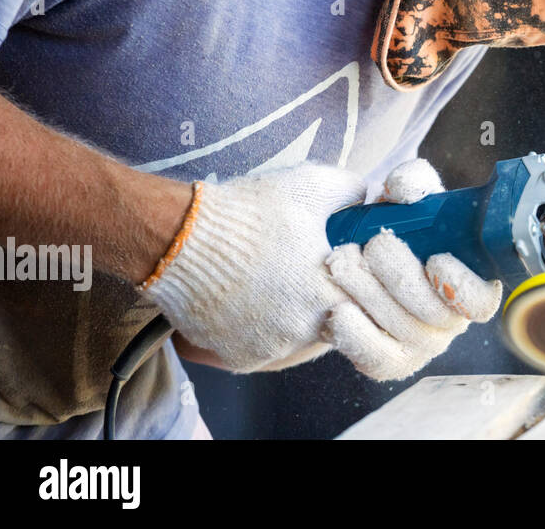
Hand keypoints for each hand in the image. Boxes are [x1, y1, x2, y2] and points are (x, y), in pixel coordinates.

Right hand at [138, 162, 366, 373]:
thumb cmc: (251, 212)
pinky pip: (260, 347)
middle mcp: (304, 333)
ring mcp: (270, 350)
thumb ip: (350, 191)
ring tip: (272, 283)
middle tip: (302, 271)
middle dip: (320, 297)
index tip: (336, 264)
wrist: (179, 238)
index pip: (362, 299)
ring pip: (295, 336)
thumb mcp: (313, 185)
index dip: (351, 280)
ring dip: (289, 315)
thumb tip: (364, 198)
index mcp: (330, 296)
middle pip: (329, 320)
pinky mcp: (239, 359)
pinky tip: (249, 300)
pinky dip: (257, 329)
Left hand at [321, 158, 502, 379]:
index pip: (481, 301)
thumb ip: (413, 181)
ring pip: (401, 330)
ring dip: (367, 292)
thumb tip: (405, 191)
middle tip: (373, 245)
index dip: (461, 285)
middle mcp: (451, 320)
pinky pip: (376, 359)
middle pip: (433, 313)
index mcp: (469, 282)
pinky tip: (338, 310)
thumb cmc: (396, 228)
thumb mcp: (408, 197)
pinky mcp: (389, 362)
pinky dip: (355, 335)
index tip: (434, 258)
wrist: (355, 259)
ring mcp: (421, 345)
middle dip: (399, 275)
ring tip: (342, 262)